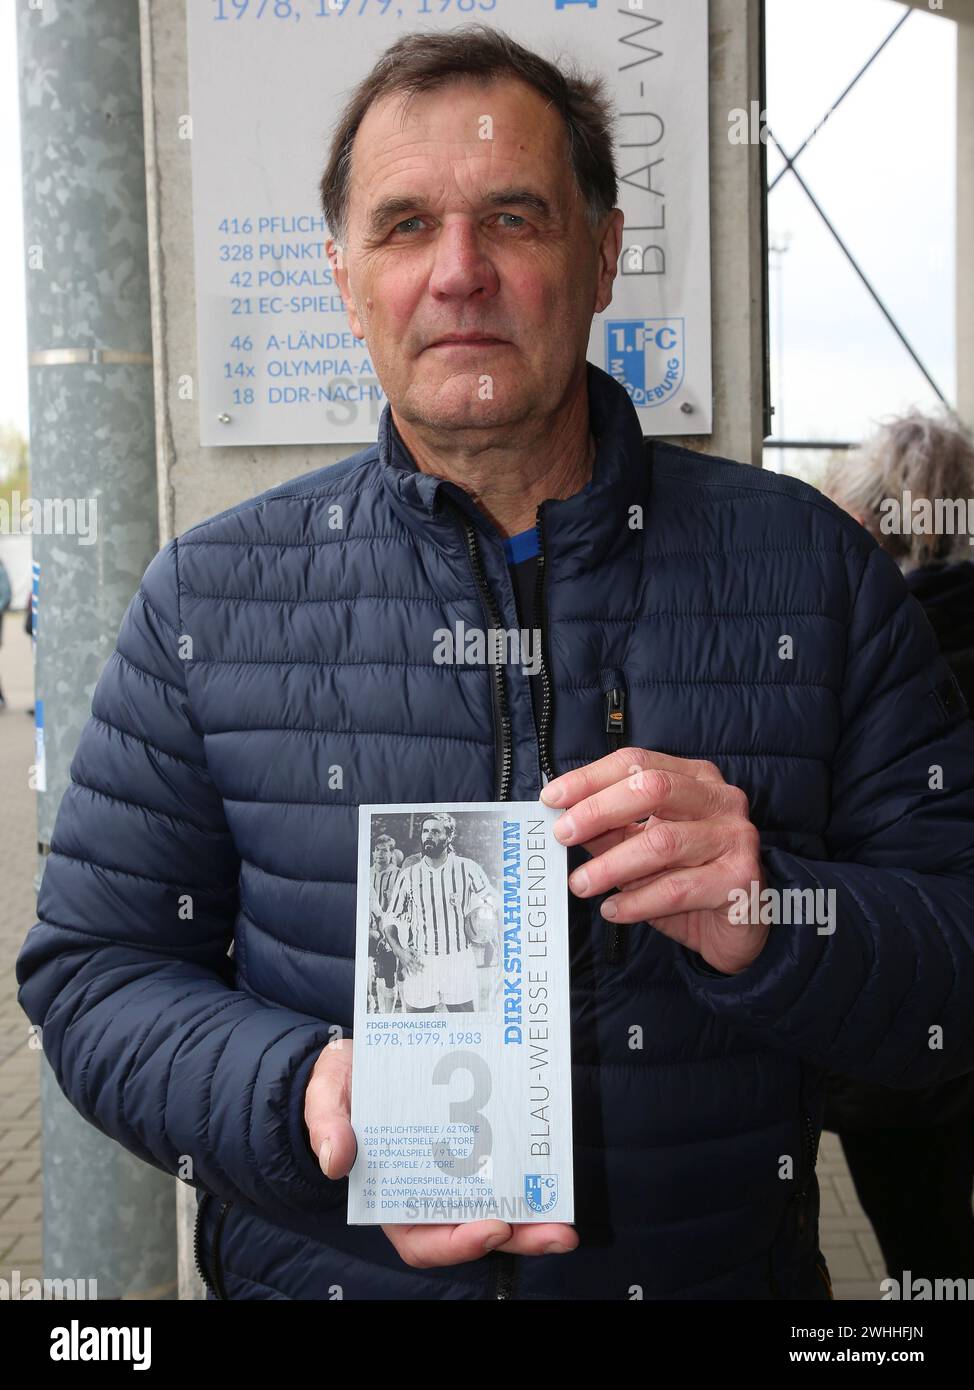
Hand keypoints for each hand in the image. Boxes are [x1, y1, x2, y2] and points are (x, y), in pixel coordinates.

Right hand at [304, 1039, 578, 1267]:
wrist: (360, 1058)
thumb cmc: (341, 1085)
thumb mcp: (325, 1095)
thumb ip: (327, 1123)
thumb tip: (336, 1159)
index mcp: (388, 1196)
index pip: (422, 1241)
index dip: (457, 1244)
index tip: (491, 1227)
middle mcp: (427, 1192)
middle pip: (473, 1231)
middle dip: (517, 1238)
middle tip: (556, 1233)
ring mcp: (454, 1170)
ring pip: (498, 1207)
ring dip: (534, 1219)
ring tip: (565, 1217)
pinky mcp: (474, 1143)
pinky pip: (505, 1167)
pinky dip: (529, 1174)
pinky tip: (552, 1166)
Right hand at [394, 945, 424, 973]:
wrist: (399, 952)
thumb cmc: (405, 951)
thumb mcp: (411, 950)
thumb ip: (416, 953)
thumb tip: (419, 956)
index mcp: (410, 958)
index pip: (416, 962)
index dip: (420, 964)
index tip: (423, 966)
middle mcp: (408, 961)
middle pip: (414, 966)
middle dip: (418, 969)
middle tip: (422, 971)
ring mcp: (406, 964)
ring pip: (410, 968)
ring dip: (414, 972)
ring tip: (417, 975)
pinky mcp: (404, 965)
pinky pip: (406, 969)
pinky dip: (408, 972)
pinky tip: (410, 975)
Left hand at [540, 747, 768, 975]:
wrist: (739, 928)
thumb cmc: (688, 878)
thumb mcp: (641, 847)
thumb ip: (610, 830)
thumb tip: (561, 817)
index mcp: (695, 778)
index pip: (638, 763)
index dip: (590, 778)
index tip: (552, 798)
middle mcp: (720, 800)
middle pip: (653, 789)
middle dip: (599, 810)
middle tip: (562, 834)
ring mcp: (735, 837)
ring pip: (662, 842)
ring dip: (612, 865)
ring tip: (581, 883)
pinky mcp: (740, 879)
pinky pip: (677, 888)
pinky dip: (637, 901)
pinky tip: (614, 910)